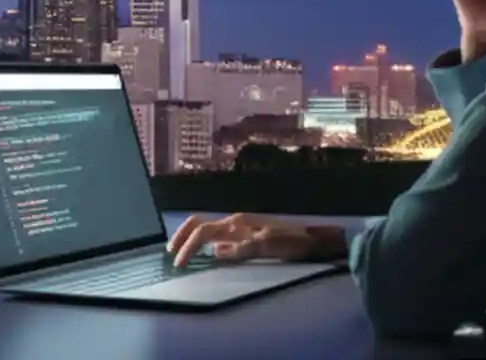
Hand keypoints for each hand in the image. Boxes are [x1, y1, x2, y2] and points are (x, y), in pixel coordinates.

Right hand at [166, 213, 347, 267]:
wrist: (313, 239)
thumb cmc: (291, 244)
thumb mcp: (267, 247)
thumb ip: (240, 249)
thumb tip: (214, 251)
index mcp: (237, 224)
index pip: (203, 232)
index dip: (188, 247)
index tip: (178, 264)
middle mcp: (236, 222)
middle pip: (200, 223)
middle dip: (182, 235)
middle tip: (171, 251)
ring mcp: (242, 226)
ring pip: (208, 226)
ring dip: (192, 237)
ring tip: (182, 250)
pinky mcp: (247, 232)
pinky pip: (219, 233)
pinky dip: (205, 240)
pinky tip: (207, 251)